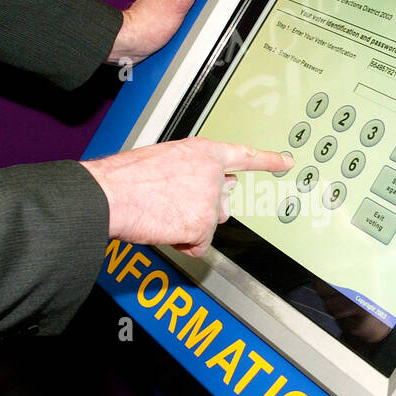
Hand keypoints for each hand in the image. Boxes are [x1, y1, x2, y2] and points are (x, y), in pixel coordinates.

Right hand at [81, 138, 291, 256]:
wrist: (109, 194)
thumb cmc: (125, 178)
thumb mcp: (163, 158)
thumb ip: (189, 169)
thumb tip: (195, 185)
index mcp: (202, 151)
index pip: (244, 156)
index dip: (268, 160)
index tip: (286, 162)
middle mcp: (212, 173)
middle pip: (224, 201)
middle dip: (205, 208)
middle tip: (173, 204)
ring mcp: (210, 200)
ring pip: (209, 224)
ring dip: (189, 226)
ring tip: (162, 213)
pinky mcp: (203, 224)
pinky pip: (199, 244)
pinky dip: (183, 243)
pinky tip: (164, 228)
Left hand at [106, 0, 228, 64]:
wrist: (128, 45)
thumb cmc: (147, 23)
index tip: (209, 3)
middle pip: (194, 2)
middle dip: (197, 14)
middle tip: (192, 22)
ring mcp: (163, 10)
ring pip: (187, 17)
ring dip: (188, 27)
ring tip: (182, 32)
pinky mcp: (161, 25)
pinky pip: (178, 29)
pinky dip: (180, 35)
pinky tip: (177, 38)